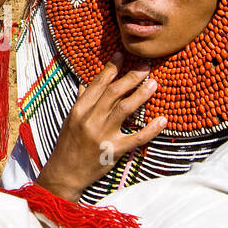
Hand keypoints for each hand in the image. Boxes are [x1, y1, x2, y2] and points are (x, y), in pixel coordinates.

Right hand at [35, 53, 166, 201]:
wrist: (65, 173)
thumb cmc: (68, 145)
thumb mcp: (71, 120)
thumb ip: (81, 101)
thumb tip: (86, 83)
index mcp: (79, 109)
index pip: (98, 83)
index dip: (112, 67)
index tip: (123, 54)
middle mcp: (90, 119)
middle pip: (114, 92)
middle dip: (131, 77)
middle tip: (146, 66)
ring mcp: (102, 135)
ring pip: (125, 109)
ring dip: (141, 94)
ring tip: (154, 84)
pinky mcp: (114, 150)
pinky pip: (136, 137)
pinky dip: (151, 129)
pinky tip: (163, 120)